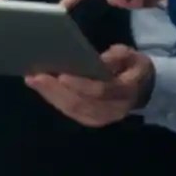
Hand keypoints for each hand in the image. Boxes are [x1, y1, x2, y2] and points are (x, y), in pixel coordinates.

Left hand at [25, 45, 156, 127]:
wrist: (142, 89)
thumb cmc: (132, 67)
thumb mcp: (130, 55)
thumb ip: (115, 57)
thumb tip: (96, 61)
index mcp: (126, 91)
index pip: (101, 91)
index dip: (80, 85)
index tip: (61, 75)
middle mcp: (114, 110)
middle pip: (81, 104)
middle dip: (56, 91)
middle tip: (36, 77)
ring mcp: (102, 118)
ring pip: (73, 111)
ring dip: (51, 96)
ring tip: (33, 80)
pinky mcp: (92, 119)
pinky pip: (71, 112)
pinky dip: (54, 100)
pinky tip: (40, 88)